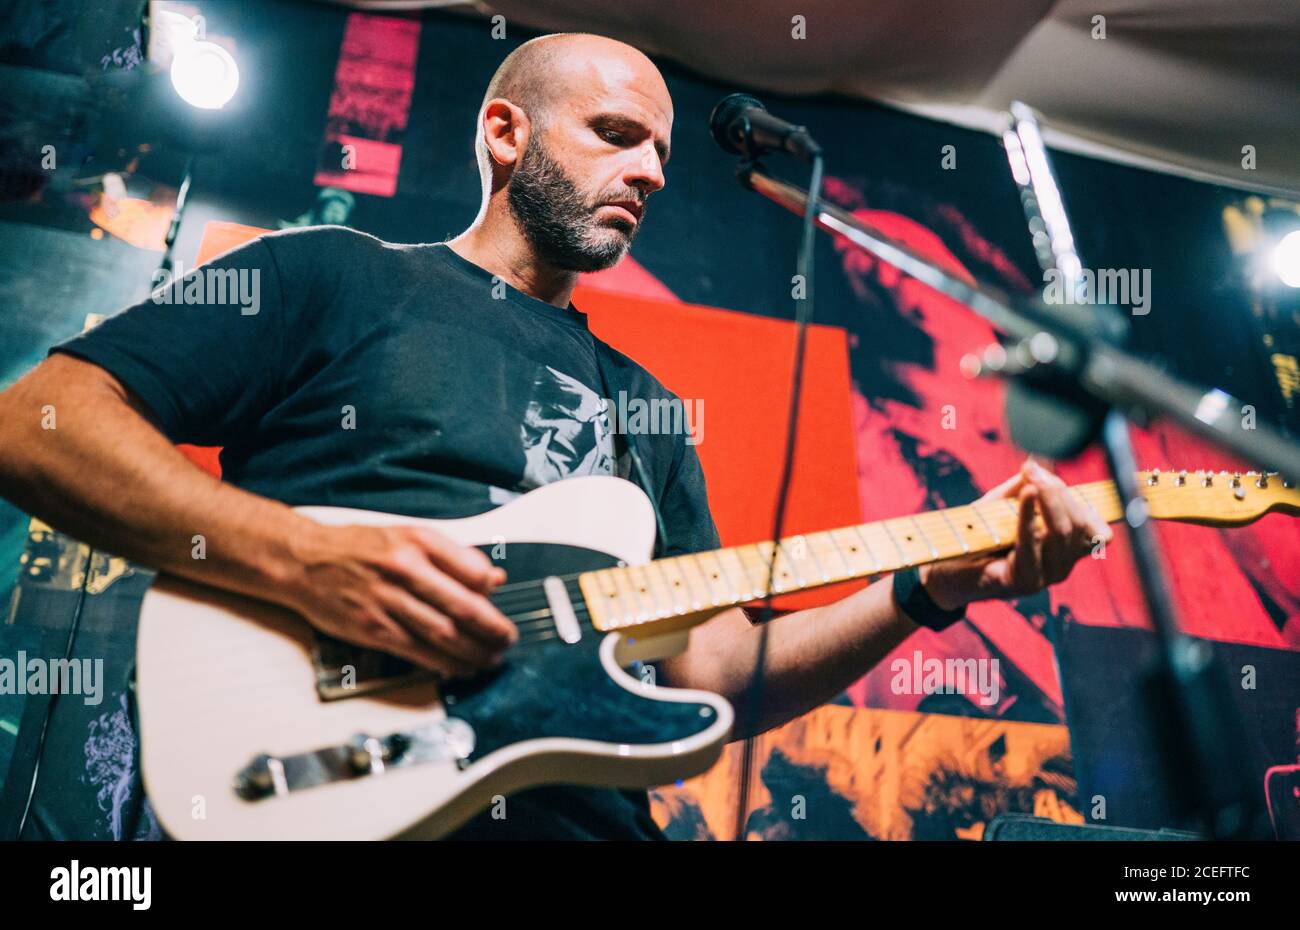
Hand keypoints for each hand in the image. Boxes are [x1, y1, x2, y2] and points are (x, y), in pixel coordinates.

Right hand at [283, 523, 516, 677]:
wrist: (305, 561)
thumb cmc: (358, 549)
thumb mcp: (408, 537)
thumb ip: (453, 557)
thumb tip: (493, 579)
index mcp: (418, 542)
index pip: (473, 570)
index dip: (492, 592)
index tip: (500, 603)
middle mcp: (404, 569)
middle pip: (463, 607)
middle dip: (492, 629)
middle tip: (507, 639)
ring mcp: (387, 601)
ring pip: (443, 634)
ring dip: (473, 652)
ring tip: (490, 658)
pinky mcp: (372, 628)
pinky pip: (417, 651)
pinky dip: (443, 663)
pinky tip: (458, 667)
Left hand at [920, 459, 1112, 609]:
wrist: (944, 574)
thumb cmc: (975, 539)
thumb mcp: (1000, 507)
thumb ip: (1020, 487)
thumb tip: (1035, 463)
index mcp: (1064, 550)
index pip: (1093, 525)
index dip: (1074, 495)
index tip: (1041, 469)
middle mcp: (1061, 566)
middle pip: (1079, 525)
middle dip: (1058, 492)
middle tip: (1033, 470)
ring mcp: (1044, 577)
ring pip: (1062, 534)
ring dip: (1049, 500)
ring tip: (1032, 480)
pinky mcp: (1022, 582)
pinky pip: (1032, 545)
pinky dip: (1030, 516)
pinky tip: (1027, 495)